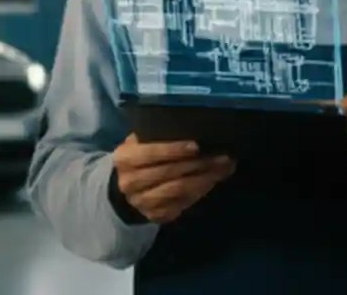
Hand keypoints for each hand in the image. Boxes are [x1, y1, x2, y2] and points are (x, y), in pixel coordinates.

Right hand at [112, 134, 235, 223]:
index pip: (151, 153)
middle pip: (168, 173)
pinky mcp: (154, 215)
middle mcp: (129, 182)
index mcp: (124, 159)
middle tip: (221, 157)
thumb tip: (196, 130)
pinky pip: (182, 204)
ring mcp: (141, 202)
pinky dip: (200, 192)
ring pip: (178, 190)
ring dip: (204, 179)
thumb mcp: (141, 141)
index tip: (196, 146)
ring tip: (222, 168)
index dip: (174, 150)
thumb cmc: (140, 156)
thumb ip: (160, 137)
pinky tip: (212, 181)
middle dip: (197, 164)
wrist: (127, 186)